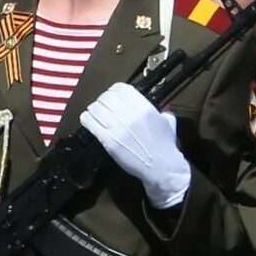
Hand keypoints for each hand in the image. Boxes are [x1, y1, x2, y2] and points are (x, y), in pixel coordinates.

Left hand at [83, 85, 191, 209]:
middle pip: (105, 97)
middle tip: (105, 108)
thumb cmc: (165, 145)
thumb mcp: (168, 122)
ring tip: (97, 115)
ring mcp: (116, 127)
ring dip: (95, 109)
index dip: (114, 91)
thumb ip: (162, 112)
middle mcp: (128, 113)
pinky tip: (90, 121)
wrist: (161, 166)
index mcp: (143, 106)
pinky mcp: (107, 139)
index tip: (115, 98)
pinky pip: (89, 121)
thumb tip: (159, 109)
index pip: (120, 88)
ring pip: (95, 107)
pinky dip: (87, 119)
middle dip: (104, 101)